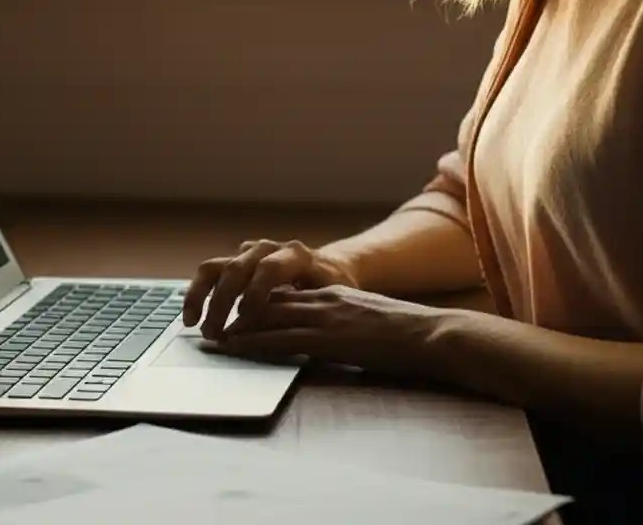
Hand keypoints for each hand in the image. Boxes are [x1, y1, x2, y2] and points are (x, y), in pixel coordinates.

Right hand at [183, 239, 355, 340]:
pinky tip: (191, 318)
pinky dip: (197, 294)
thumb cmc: (329, 288)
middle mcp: (267, 249)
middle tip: (215, 333)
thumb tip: (291, 331)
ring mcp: (247, 253)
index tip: (245, 319)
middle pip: (236, 269)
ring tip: (193, 323)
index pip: (269, 269)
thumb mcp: (329, 297)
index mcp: (295, 255)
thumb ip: (308, 307)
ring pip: (215, 267)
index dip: (256, 293)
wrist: (327, 267)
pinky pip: (209, 273)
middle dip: (222, 303)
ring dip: (200, 296)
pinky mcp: (234, 261)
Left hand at [218, 285, 446, 376]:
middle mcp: (323, 300)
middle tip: (212, 320)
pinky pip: (280, 339)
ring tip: (214, 337)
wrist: (430, 334)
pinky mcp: (326, 339)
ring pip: (268, 317)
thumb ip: (346, 320)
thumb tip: (334, 335)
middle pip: (270, 301)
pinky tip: (236, 348)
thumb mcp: (371, 317)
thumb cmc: (409, 333)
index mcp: (334, 293)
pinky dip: (253, 342)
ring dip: (238, 327)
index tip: (237, 307)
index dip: (258, 301)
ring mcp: (324, 317)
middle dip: (239, 311)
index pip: (287, 294)